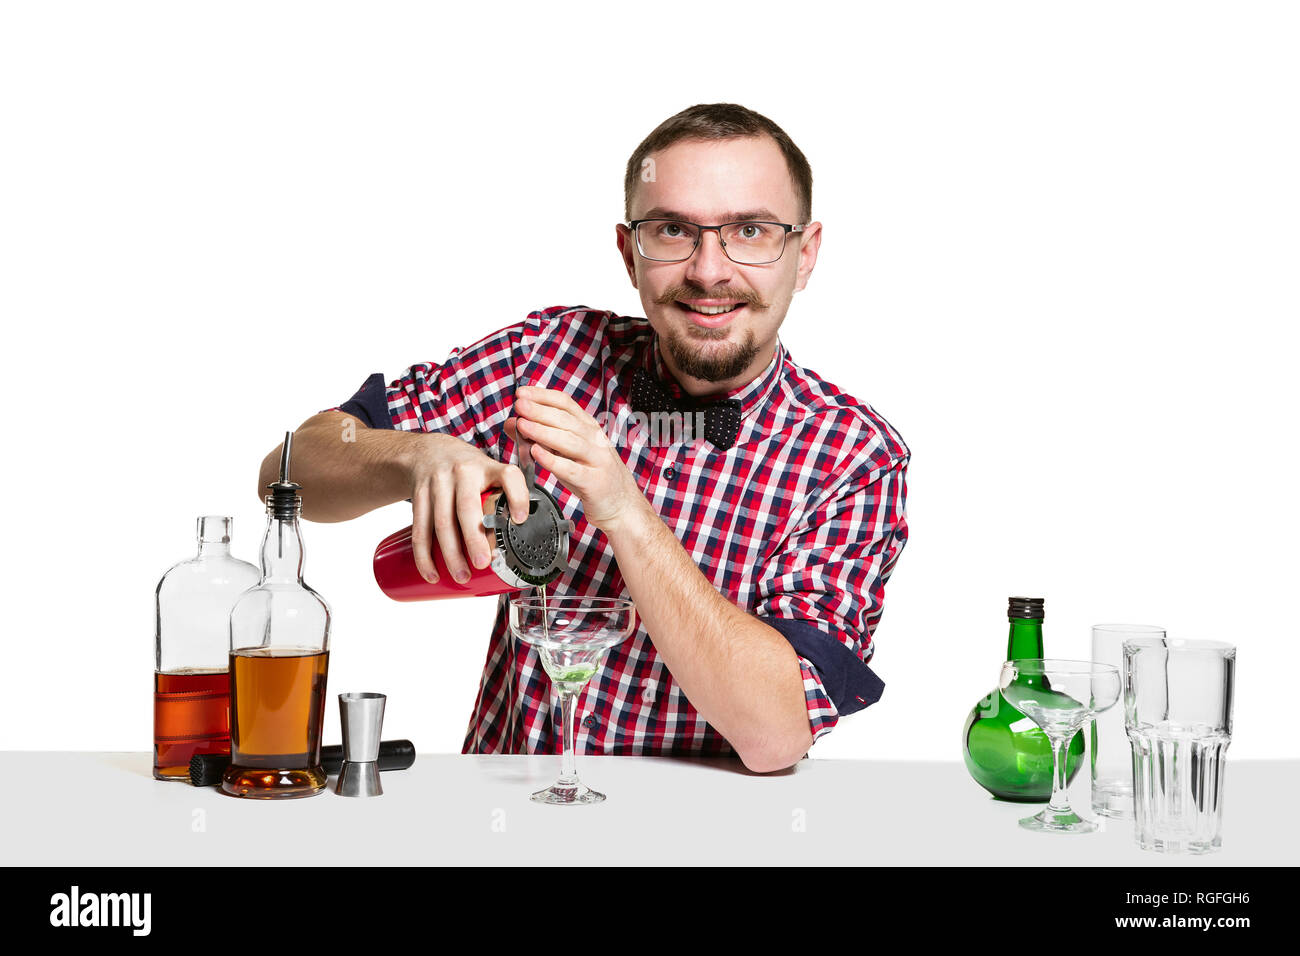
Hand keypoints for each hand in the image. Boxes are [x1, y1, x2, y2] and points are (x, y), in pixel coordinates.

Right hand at [406, 433, 532, 584]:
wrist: (427, 451)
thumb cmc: (466, 469)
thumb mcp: (488, 470)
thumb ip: (505, 494)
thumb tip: (524, 532)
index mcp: (487, 467)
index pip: (508, 476)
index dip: (517, 496)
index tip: (521, 519)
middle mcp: (462, 472)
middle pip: (467, 507)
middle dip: (475, 538)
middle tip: (483, 563)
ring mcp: (438, 483)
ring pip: (442, 522)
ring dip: (451, 554)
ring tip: (462, 576)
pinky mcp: (419, 496)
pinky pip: (420, 528)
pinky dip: (424, 555)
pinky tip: (431, 573)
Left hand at [504, 385, 645, 534]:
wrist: (622, 505)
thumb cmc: (590, 475)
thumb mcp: (566, 453)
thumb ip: (541, 437)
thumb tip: (513, 422)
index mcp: (588, 428)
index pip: (566, 404)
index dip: (543, 396)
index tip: (522, 393)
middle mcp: (595, 441)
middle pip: (566, 420)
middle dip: (541, 411)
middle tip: (519, 405)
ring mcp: (597, 461)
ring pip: (570, 441)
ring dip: (544, 432)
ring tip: (523, 425)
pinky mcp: (595, 483)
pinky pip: (572, 470)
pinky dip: (553, 461)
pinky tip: (537, 453)